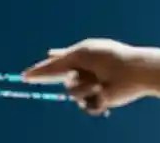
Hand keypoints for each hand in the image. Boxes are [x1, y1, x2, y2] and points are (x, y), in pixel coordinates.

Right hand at [22, 39, 148, 114]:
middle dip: (76, 78)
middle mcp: (84, 73)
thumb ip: (60, 60)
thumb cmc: (107, 57)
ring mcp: (91, 87)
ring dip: (84, 87)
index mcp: (79, 58)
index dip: (42, 70)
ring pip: (72, 93)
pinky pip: (85, 105)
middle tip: (92, 77)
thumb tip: (47, 55)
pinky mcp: (99, 101)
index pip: (56, 64)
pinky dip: (93, 99)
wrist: (133, 71)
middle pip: (65, 80)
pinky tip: (104, 92)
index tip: (26, 76)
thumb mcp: (79, 54)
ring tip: (100, 81)